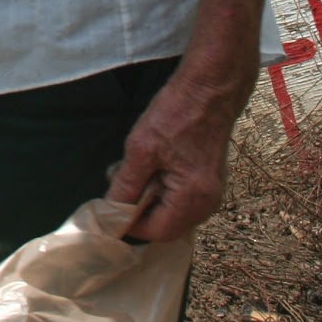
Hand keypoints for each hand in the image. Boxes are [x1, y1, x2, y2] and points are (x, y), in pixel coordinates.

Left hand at [106, 60, 253, 242]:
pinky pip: (183, 200)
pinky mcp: (210, 182)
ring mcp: (212, 193)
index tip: (109, 211)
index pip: (157, 232)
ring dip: (151, 201)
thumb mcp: (141, 149)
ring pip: (174, 214)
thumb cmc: (176, 114)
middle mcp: (208, 203)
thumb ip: (126, 185)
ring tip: (136, 174)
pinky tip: (152, 169)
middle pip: (167, 227)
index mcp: (193, 198)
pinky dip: (164, 192)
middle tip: (120, 189)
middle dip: (140, 213)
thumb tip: (110, 211)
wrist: (210, 89)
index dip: (130, 225)